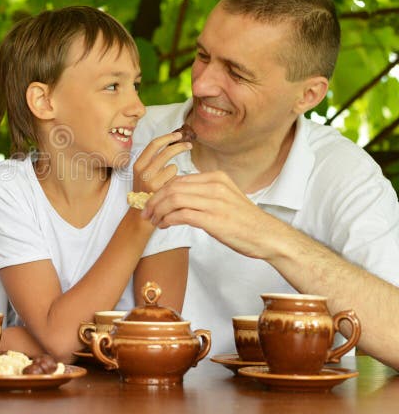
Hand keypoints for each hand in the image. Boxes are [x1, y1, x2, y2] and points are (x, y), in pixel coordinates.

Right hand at [132, 131, 191, 192]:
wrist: (142, 215)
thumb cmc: (147, 192)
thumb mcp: (145, 174)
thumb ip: (154, 161)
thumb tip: (172, 143)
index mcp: (138, 164)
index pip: (154, 144)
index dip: (167, 137)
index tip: (178, 135)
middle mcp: (142, 171)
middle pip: (166, 152)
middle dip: (180, 146)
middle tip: (189, 145)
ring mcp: (150, 181)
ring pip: (172, 166)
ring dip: (176, 171)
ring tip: (171, 180)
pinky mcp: (159, 190)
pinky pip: (175, 180)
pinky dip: (177, 182)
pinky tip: (171, 190)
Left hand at [142, 171, 289, 259]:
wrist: (267, 236)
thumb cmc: (244, 220)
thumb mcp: (225, 197)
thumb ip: (204, 193)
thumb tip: (178, 196)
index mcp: (216, 177)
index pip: (179, 180)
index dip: (161, 191)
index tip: (152, 203)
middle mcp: (214, 186)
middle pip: (172, 188)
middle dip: (154, 200)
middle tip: (146, 213)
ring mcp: (214, 201)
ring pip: (173, 199)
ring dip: (158, 211)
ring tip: (154, 221)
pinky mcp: (213, 219)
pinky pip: (181, 215)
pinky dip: (168, 219)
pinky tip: (164, 225)